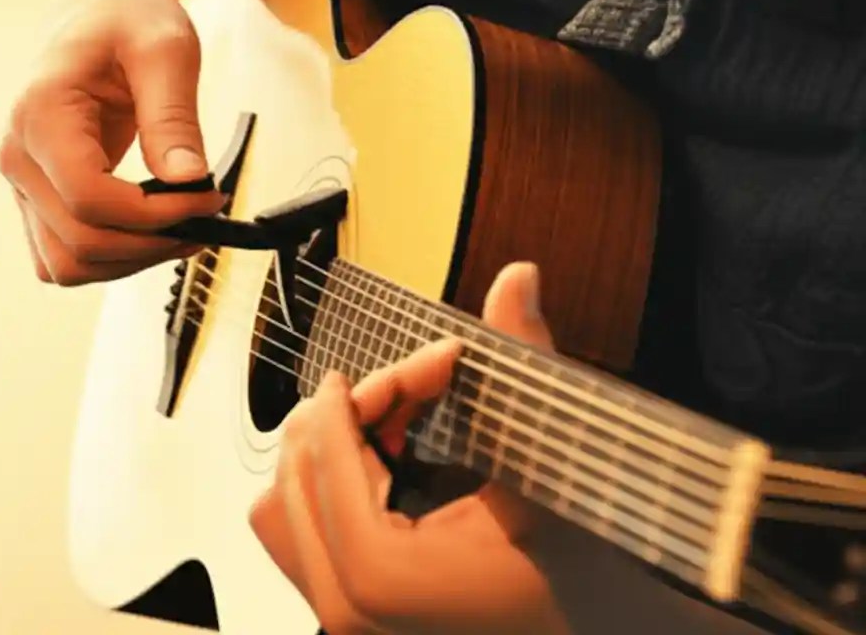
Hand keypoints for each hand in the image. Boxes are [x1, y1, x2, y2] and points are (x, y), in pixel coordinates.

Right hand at [0, 0, 226, 285]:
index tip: (206, 199)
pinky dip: (110, 260)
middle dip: (151, 244)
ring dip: (130, 262)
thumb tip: (189, 179)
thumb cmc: (125, 19)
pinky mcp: (38, 198)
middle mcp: (19, 155)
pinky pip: (63, 257)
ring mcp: (23, 182)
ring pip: (67, 264)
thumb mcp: (164, 50)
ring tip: (182, 231)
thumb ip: (172, 117)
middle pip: (79, 241)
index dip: (153, 216)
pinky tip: (150, 234)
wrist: (96, 9)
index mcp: (41, 114)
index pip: (87, 199)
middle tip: (205, 218)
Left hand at [249, 262, 576, 634]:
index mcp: (383, 576)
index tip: (410, 364)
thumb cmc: (580, 573)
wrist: (593, 632)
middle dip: (349, 414)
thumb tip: (519, 276)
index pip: (328, 459)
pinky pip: (298, 531)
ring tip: (404, 417)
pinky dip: (332, 482)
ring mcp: (343, 615)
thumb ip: (526, 363)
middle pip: (293, 474)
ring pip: (282, 502)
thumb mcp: (550, 465)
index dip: (362, 397)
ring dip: (334, 445)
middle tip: (421, 380)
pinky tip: (394, 456)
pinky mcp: (347, 611)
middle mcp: (348, 606)